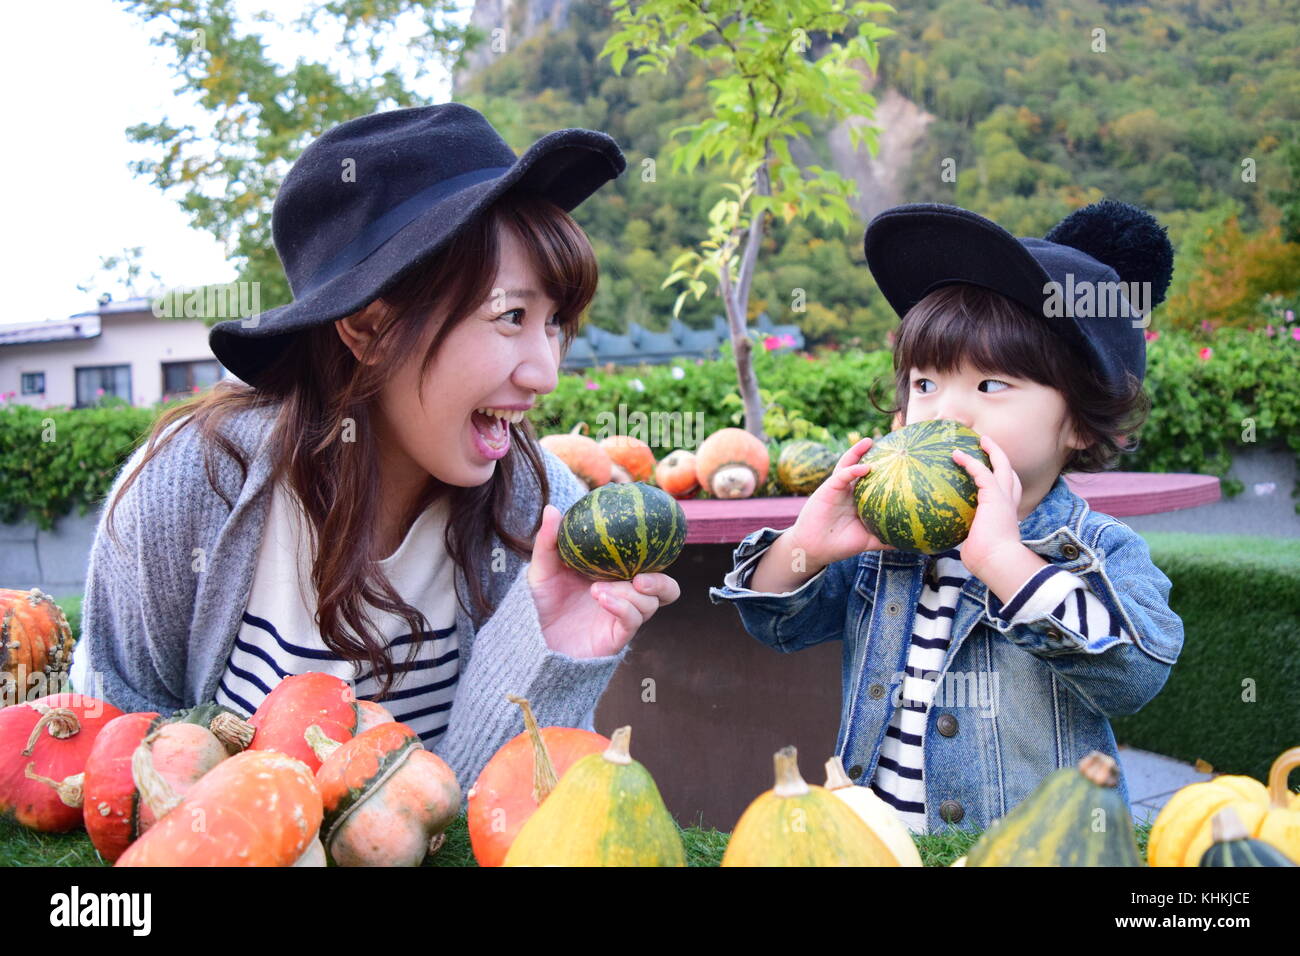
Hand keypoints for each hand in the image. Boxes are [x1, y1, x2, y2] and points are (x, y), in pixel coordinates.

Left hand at [527, 504, 681, 658]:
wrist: (534, 639)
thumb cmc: (543, 603)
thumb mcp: (542, 569)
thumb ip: (548, 541)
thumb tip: (551, 508)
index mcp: (617, 575)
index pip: (649, 563)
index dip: (656, 550)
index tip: (646, 533)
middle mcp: (626, 595)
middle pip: (666, 589)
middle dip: (661, 581)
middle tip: (641, 576)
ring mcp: (624, 616)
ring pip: (650, 603)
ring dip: (629, 594)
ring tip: (598, 589)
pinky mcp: (618, 636)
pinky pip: (633, 619)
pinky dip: (622, 607)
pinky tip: (602, 599)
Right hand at [789, 436, 894, 568]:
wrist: (816, 549)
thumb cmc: (841, 544)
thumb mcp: (869, 540)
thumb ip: (886, 538)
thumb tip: (912, 543)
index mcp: (858, 499)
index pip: (872, 479)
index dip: (883, 468)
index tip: (901, 459)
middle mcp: (849, 490)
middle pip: (860, 467)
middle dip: (871, 454)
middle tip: (888, 443)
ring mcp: (838, 488)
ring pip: (848, 465)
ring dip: (857, 452)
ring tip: (869, 441)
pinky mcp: (827, 490)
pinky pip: (841, 476)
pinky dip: (852, 470)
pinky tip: (864, 467)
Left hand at [952, 434, 1026, 578]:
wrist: (996, 562)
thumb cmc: (986, 561)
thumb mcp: (976, 546)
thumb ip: (970, 539)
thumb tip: (956, 544)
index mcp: (1007, 516)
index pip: (1008, 493)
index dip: (1002, 481)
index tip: (991, 474)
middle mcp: (1009, 504)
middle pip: (1010, 474)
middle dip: (1002, 458)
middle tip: (990, 446)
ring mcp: (1004, 499)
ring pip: (1003, 466)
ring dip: (993, 451)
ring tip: (981, 439)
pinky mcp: (995, 496)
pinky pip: (982, 472)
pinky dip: (970, 462)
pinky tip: (956, 454)